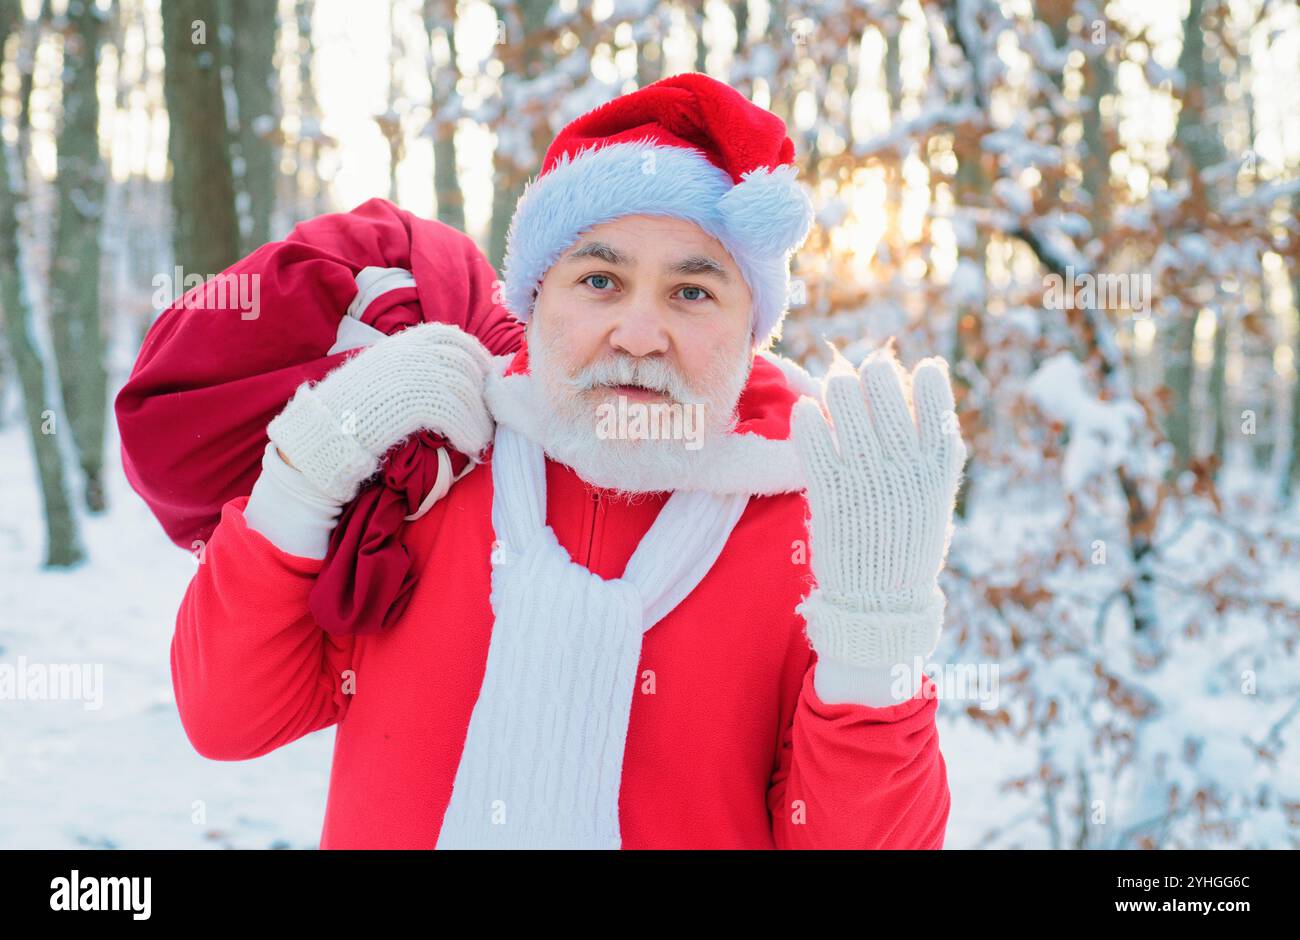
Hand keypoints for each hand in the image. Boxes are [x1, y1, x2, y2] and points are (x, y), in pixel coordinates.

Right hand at [267, 321, 494, 503]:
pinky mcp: (410, 402)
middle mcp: (407, 353)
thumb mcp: (381, 375)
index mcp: (400, 344)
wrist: (323, 434)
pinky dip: (469, 431)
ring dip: (479, 418)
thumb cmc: (352, 412)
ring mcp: (409, 375)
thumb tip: (451, 370)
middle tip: (489, 415)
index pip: (450, 336)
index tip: (488, 376)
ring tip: (482, 438)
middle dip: (482, 391)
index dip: (475, 354)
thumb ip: (411, 367)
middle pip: (463, 364)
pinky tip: (472, 446)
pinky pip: (453, 413)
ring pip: (463, 391)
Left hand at [791, 346, 965, 667]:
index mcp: (936, 466)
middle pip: (885, 391)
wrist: (880, 602)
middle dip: (873, 375)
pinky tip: (807, 411)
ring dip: (838, 388)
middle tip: (864, 375)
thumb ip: (930, 447)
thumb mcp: (933, 496)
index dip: (926, 378)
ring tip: (836, 389)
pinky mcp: (830, 491)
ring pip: (847, 403)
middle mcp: (904, 465)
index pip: (935, 400)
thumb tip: (925, 388)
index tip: (918, 370)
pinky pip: (815, 439)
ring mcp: (866, 476)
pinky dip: (809, 420)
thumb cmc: (906, 543)